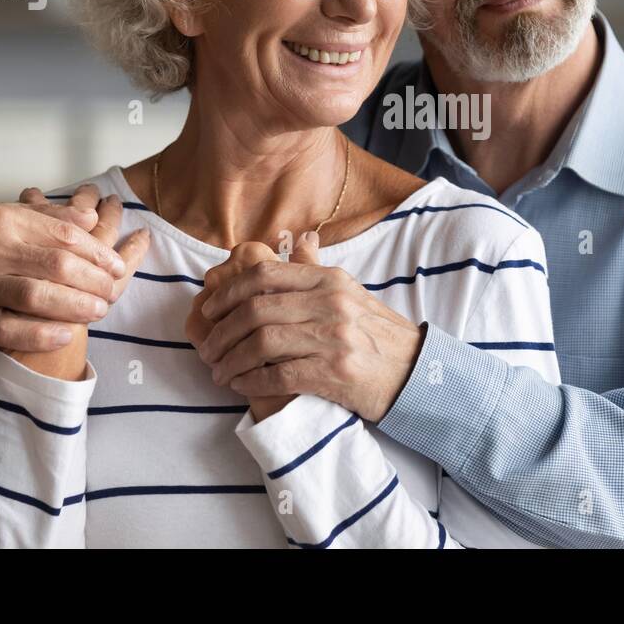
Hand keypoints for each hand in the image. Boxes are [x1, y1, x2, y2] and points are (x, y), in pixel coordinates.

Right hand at [0, 184, 149, 351]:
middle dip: (94, 281)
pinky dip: (40, 335)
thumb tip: (90, 218)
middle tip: (112, 291)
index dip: (97, 253)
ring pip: (36, 297)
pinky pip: (8, 330)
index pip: (65, 237)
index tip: (117, 265)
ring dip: (74, 307)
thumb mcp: (1, 212)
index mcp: (5, 221)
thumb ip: (46, 218)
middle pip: (57, 266)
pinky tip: (65, 335)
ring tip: (98, 311)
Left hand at [192, 232, 423, 421]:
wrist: (416, 373)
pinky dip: (252, 382)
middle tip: (208, 349)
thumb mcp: (352, 292)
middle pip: (255, 310)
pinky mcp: (334, 372)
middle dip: (221, 332)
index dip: (228, 292)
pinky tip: (241, 386)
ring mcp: (333, 337)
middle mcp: (330, 303)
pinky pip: (278, 376)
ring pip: (261, 343)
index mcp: (329, 280)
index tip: (209, 309)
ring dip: (231, 360)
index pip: (264, 274)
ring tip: (219, 372)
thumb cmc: (378, 334)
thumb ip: (318, 269)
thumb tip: (300, 238)